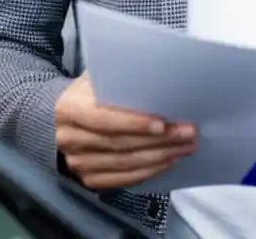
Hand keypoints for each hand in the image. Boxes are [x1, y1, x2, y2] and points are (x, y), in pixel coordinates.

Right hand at [54, 73, 196, 189]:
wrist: (67, 116)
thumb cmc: (92, 91)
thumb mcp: (99, 77)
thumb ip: (119, 78)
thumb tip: (160, 74)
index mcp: (70, 108)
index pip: (103, 120)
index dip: (133, 124)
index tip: (162, 124)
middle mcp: (69, 138)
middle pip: (119, 143)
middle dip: (158, 140)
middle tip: (188, 133)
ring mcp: (78, 162)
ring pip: (124, 163)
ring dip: (160, 156)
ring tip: (185, 146)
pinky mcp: (88, 178)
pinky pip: (122, 179)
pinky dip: (148, 171)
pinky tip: (168, 161)